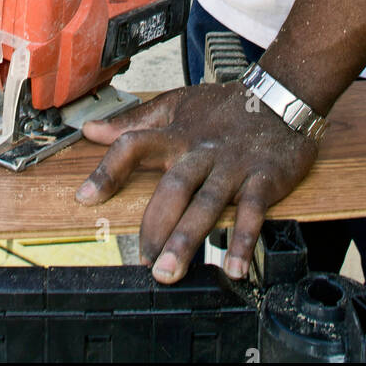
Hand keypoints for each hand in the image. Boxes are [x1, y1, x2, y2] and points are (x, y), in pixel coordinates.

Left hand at [75, 83, 318, 282]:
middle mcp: (201, 150)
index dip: (108, 170)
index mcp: (177, 133)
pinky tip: (234, 267)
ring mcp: (232, 166)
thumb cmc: (225, 106)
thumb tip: (91, 130)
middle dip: (155, 225)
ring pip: (207, 202)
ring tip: (169, 272)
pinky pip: (252, 212)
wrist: (281, 94)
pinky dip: (243, 239)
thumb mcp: (176, 104)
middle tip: (141, 261)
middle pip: (173, 187)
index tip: (85, 199)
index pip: (134, 145)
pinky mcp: (264, 178)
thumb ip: (134, 120)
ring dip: (187, 239)